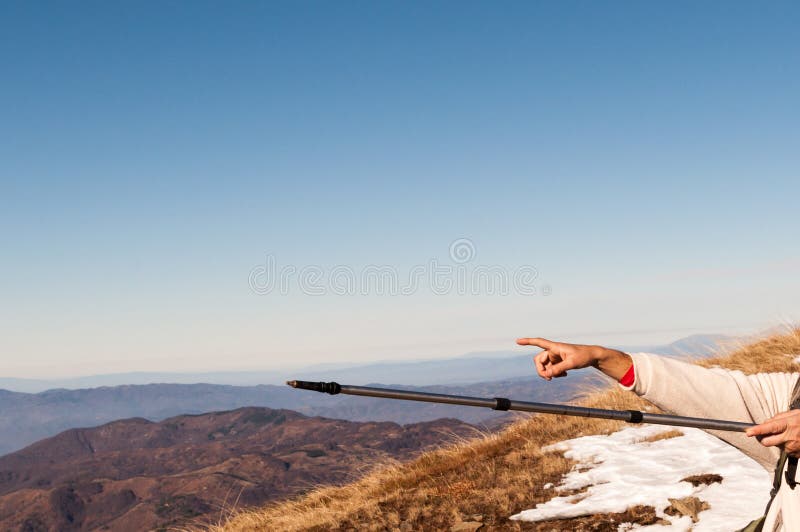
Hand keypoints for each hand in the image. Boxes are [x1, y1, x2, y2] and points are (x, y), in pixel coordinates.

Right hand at [516, 337, 631, 380]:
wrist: (592, 356)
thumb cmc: (584, 356)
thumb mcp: (572, 363)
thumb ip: (559, 368)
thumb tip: (548, 374)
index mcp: (555, 347)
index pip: (539, 342)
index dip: (527, 342)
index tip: (517, 341)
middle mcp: (553, 351)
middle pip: (539, 360)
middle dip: (541, 370)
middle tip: (548, 378)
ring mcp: (555, 356)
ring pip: (545, 366)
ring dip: (549, 373)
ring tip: (560, 376)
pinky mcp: (559, 362)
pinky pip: (551, 369)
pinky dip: (555, 373)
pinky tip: (564, 375)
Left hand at [745, 411, 799, 456]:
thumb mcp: (794, 414)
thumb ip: (778, 418)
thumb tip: (766, 422)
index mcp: (789, 425)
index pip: (768, 428)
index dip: (757, 430)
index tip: (748, 432)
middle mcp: (790, 437)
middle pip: (767, 442)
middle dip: (763, 438)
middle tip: (765, 433)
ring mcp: (793, 448)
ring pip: (775, 446)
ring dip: (777, 441)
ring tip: (788, 434)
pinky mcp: (796, 455)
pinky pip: (785, 451)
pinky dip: (785, 446)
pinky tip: (794, 440)